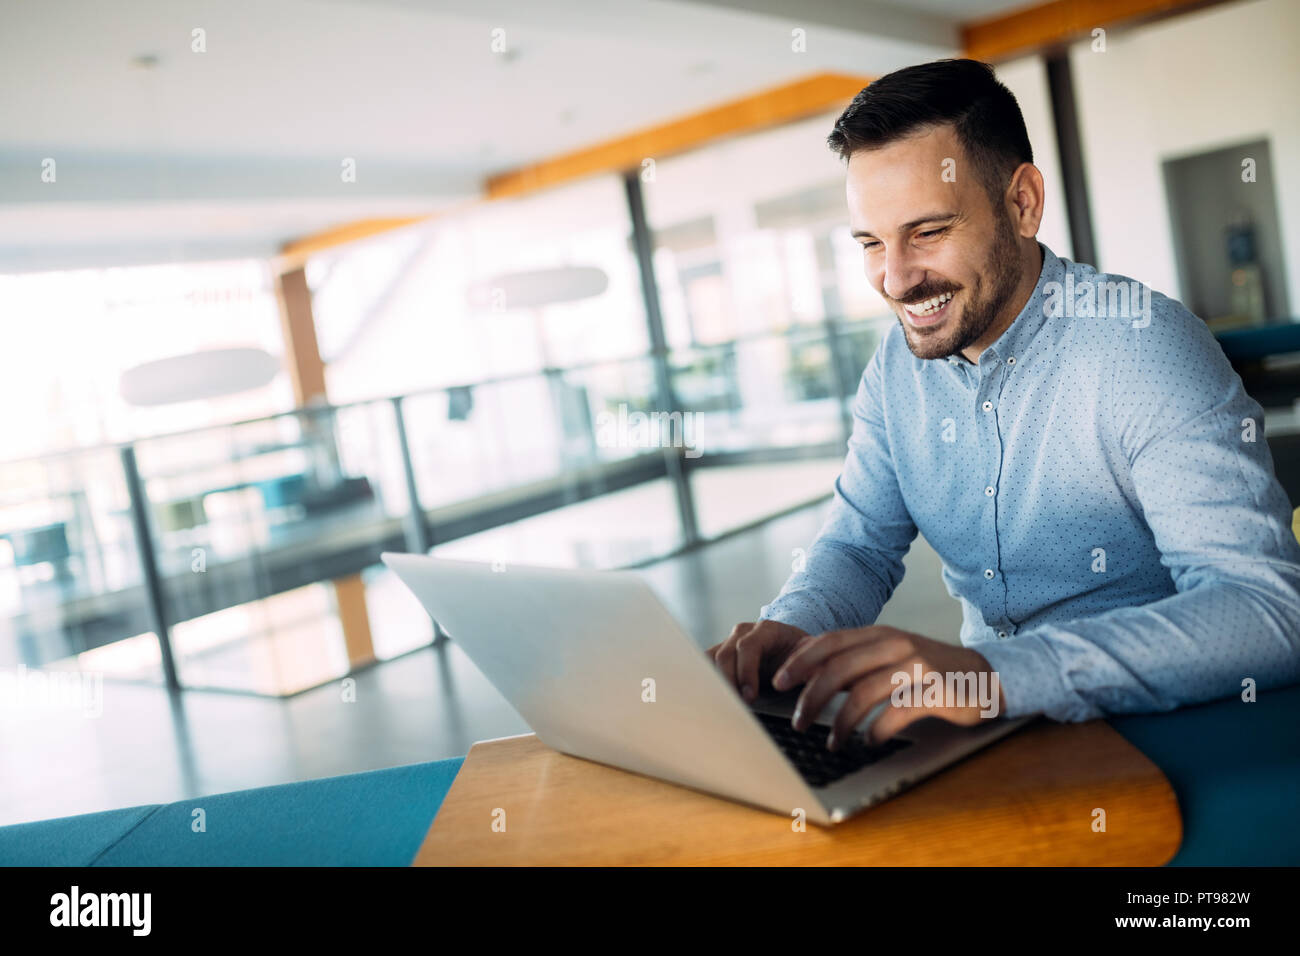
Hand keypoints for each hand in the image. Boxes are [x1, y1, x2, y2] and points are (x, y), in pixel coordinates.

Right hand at [706, 620, 809, 701]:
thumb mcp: (811, 656)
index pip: (748, 646)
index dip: (746, 671)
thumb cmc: (802, 654)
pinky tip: (711, 698)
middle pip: (726, 654)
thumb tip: (812, 675)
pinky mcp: (721, 655)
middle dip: (729, 682)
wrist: (792, 649)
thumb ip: (810, 663)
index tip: (750, 696)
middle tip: (736, 705)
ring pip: (711, 659)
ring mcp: (730, 642)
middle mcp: (744, 632)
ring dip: (715, 683)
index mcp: (767, 630)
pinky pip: (706, 665)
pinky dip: (706, 680)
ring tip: (723, 704)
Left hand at [770, 625, 1005, 747]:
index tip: (778, 682)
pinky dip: (877, 730)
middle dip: (812, 696)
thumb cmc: (929, 671)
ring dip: (842, 722)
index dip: (800, 661)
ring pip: (864, 691)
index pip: (829, 642)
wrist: (986, 676)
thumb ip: (855, 659)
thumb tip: (808, 669)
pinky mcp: (936, 691)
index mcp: (879, 634)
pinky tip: (869, 742)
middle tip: (798, 721)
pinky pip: (897, 712)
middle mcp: (895, 644)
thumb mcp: (890, 655)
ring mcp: (917, 666)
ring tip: (832, 742)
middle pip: (840, 667)